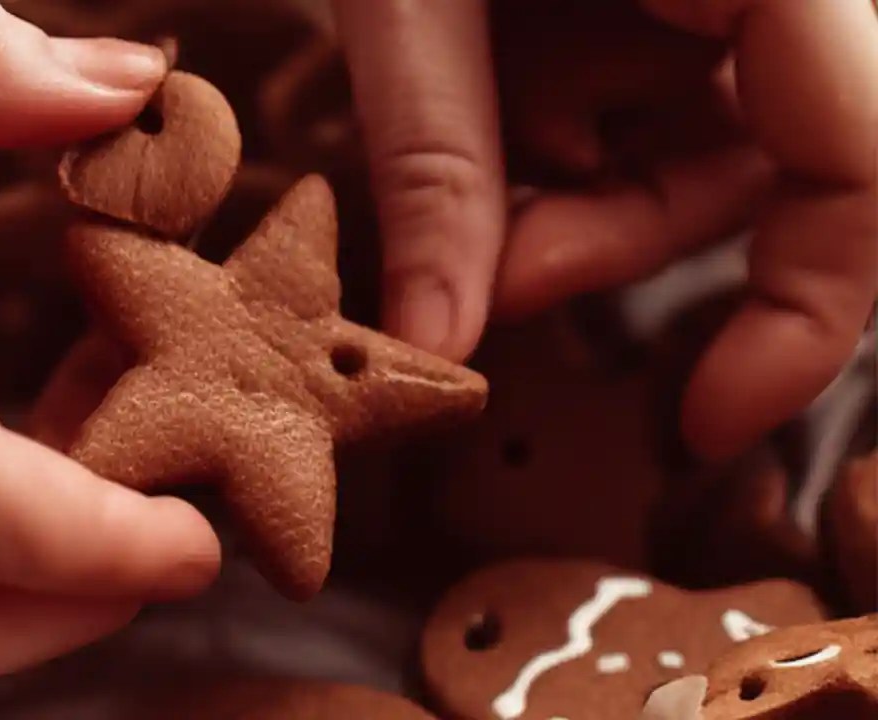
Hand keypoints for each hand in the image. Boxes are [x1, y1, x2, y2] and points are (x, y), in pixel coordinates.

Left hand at [332, 0, 876, 458]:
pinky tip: (488, 93)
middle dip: (614, 239)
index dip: (805, 316)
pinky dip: (566, 136)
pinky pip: (655, 96)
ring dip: (575, 193)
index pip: (857, 161)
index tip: (707, 426)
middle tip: (486, 269)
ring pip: (703, 144)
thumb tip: (436, 344)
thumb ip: (437, 163)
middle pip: (769, 174)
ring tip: (462, 159)